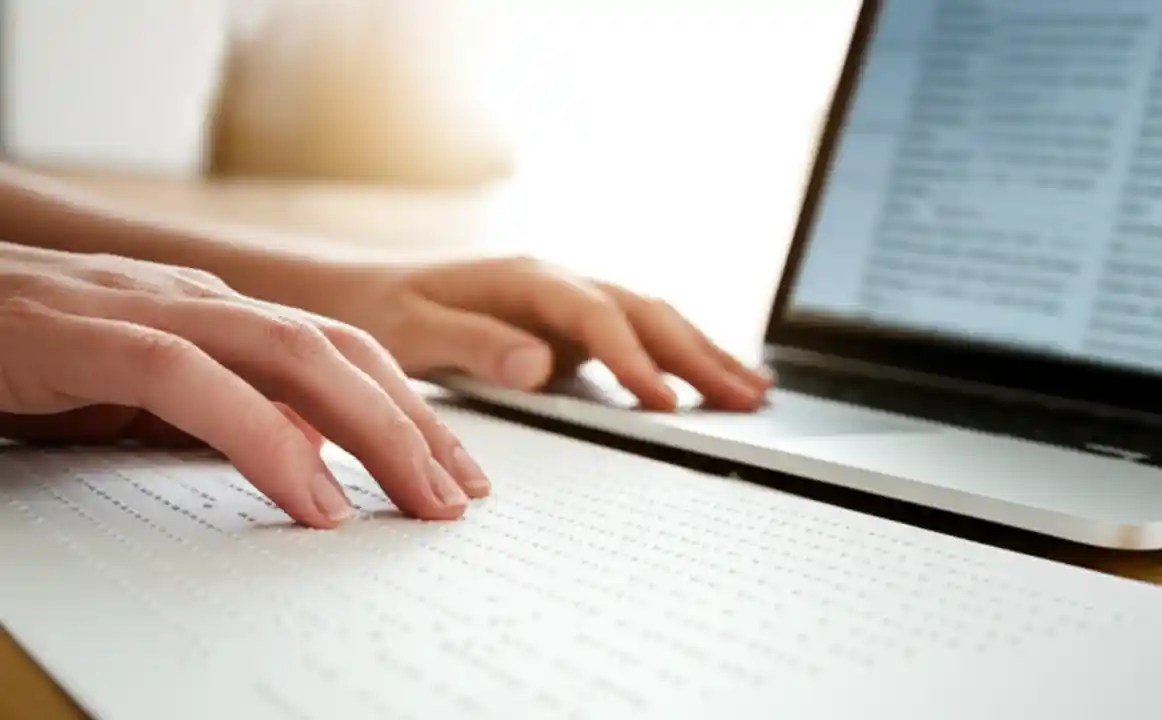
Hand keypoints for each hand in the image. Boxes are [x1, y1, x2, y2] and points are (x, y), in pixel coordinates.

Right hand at [0, 243, 488, 527]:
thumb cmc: (29, 345)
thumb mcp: (144, 387)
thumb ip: (222, 406)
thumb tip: (306, 451)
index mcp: (222, 312)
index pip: (345, 353)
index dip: (411, 408)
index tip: (457, 470)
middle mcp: (204, 301)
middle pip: (343, 353)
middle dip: (416, 426)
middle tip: (461, 497)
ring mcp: (149, 309)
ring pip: (293, 356)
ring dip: (371, 431)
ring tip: (418, 499)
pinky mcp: (89, 335)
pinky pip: (194, 383)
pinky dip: (262, 439)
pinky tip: (310, 495)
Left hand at [291, 257, 773, 410]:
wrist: (361, 294)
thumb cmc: (380, 311)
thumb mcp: (411, 331)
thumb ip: (474, 345)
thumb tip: (540, 364)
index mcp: (524, 278)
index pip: (595, 315)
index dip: (633, 358)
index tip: (664, 402)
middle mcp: (558, 283)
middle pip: (645, 312)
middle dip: (698, 355)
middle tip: (747, 398)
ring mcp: (569, 304)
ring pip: (654, 322)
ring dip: (704, 354)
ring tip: (756, 391)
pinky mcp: (571, 328)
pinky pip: (639, 340)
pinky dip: (680, 360)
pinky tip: (710, 382)